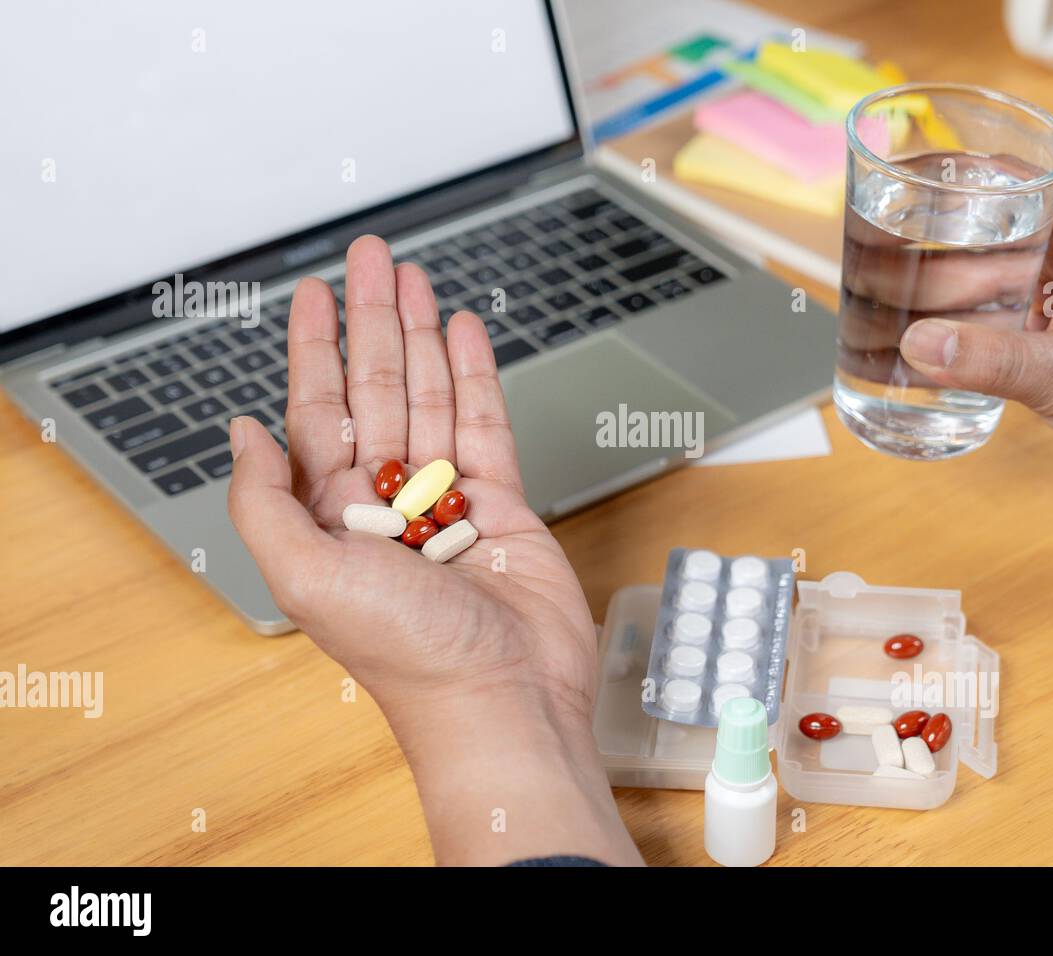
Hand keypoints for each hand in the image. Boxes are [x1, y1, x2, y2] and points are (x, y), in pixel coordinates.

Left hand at [227, 235, 641, 864]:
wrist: (503, 695)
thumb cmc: (406, 654)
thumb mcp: (303, 576)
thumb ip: (263, 499)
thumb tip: (240, 430)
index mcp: (330, 516)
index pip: (317, 411)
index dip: (316, 347)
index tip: (314, 292)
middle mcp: (385, 502)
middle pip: (376, 390)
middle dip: (373, 322)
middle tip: (373, 258)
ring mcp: (445, 500)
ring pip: (431, 398)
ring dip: (422, 336)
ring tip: (415, 279)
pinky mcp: (501, 505)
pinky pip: (485, 426)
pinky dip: (475, 376)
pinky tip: (464, 333)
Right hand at [897, 183, 1052, 556]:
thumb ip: (990, 360)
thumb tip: (919, 345)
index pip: (1017, 176)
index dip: (956, 176)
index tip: (901, 182)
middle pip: (999, 220)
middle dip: (936, 233)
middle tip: (874, 245)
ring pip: (999, 264)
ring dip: (948, 277)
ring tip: (886, 286)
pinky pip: (1008, 302)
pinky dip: (969, 312)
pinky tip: (929, 331)